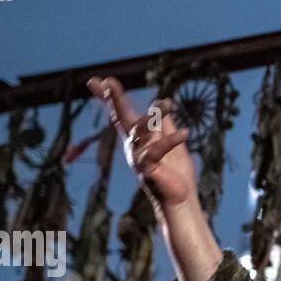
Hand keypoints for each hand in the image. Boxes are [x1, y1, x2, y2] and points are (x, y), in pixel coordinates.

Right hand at [86, 75, 195, 213]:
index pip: (121, 114)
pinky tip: (185, 132)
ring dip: (155, 114)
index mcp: (138, 138)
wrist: (181, 199)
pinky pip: (157, 150)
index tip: (96, 81)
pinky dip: (171, 140)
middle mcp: (133, 146)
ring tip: (169, 102)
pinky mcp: (147, 168)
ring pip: (142, 129)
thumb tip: (163, 105)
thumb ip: (166, 125)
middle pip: (121, 118)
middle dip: (114, 99)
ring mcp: (138, 157)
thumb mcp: (172, 142)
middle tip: (108, 82)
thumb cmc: (176, 173)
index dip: (108, 98)